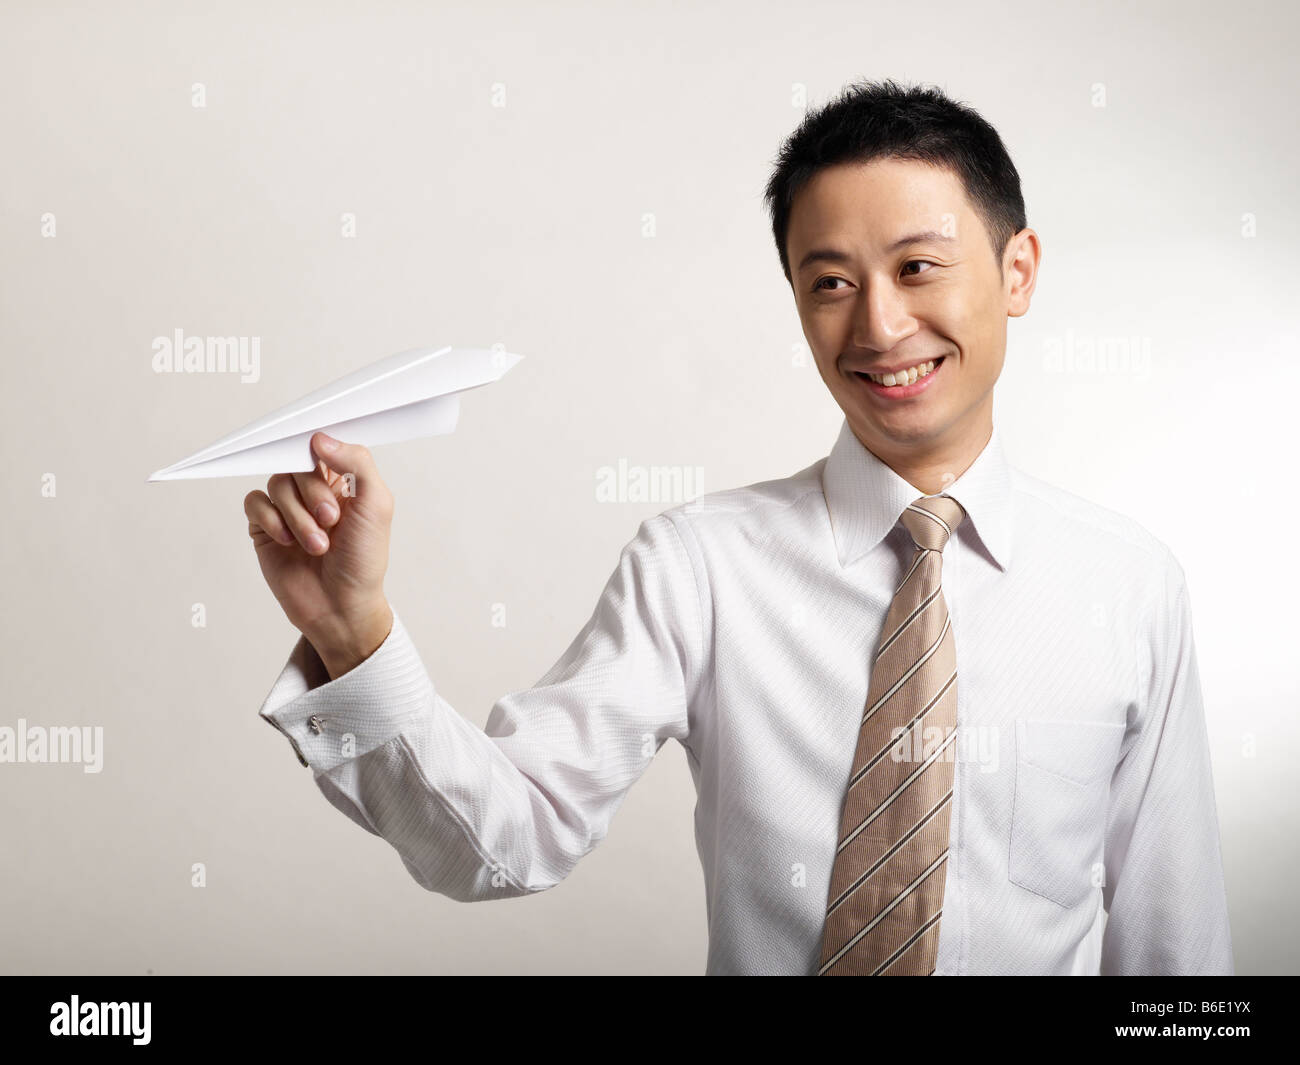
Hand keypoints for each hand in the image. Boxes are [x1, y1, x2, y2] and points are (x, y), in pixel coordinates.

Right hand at [244, 432, 394, 678]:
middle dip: (314, 493)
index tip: (318, 454)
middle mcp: (314, 489)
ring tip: (317, 545)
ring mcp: (288, 508)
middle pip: (297, 463)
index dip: (318, 447)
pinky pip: (255, 502)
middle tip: (331, 520)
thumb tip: (320, 438)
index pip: (323, 445)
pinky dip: (271, 520)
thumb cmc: (364, 560)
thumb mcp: (376, 505)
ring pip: (277, 483)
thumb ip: (357, 463)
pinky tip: (287, 541)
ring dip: (297, 516)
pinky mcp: (265, 527)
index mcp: (344, 479)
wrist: (340, 606)